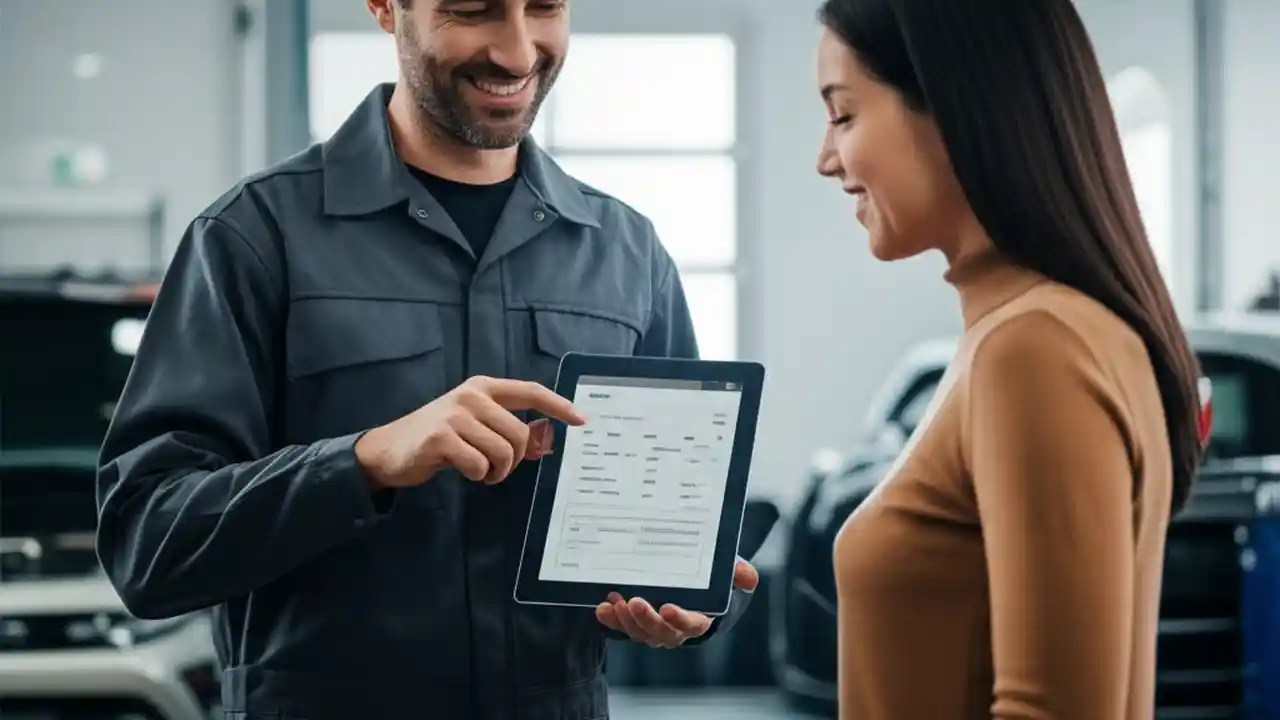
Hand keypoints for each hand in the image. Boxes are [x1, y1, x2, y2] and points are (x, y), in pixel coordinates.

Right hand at [355, 376, 585, 488]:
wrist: (389, 450)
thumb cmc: (438, 438)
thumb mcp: (472, 424)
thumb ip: (503, 426)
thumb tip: (541, 440)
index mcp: (482, 387)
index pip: (529, 391)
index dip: (558, 405)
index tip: (581, 419)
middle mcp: (471, 396)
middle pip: (519, 434)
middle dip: (514, 461)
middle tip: (496, 469)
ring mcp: (455, 415)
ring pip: (503, 452)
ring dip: (496, 471)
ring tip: (480, 470)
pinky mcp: (442, 438)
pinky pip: (479, 465)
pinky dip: (477, 475)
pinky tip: (463, 471)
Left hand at [595, 558, 759, 648]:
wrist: (690, 585)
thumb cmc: (710, 580)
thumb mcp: (726, 572)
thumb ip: (738, 573)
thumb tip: (748, 576)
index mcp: (698, 619)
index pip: (692, 625)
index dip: (681, 620)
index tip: (669, 608)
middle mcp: (674, 629)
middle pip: (660, 633)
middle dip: (647, 620)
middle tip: (635, 602)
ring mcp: (652, 628)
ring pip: (639, 632)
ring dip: (626, 620)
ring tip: (616, 602)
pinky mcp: (634, 622)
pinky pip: (621, 626)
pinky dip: (611, 620)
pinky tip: (603, 607)